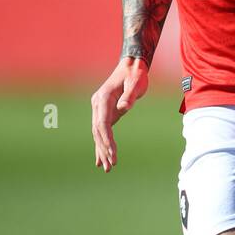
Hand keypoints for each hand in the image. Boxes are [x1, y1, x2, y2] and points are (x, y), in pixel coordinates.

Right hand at [90, 57, 147, 171]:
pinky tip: (102, 158)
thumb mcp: (136, 84)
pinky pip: (101, 131)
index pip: (103, 124)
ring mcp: (99, 108)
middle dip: (104, 149)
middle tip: (111, 166)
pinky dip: (102, 144)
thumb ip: (130, 96)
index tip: (113, 153)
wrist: (132, 66)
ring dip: (102, 150)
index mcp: (103, 98)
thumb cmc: (136, 75)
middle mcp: (97, 104)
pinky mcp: (104, 112)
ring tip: (107, 168)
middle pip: (98, 131)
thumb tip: (123, 108)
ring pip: (98, 133)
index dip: (107, 140)